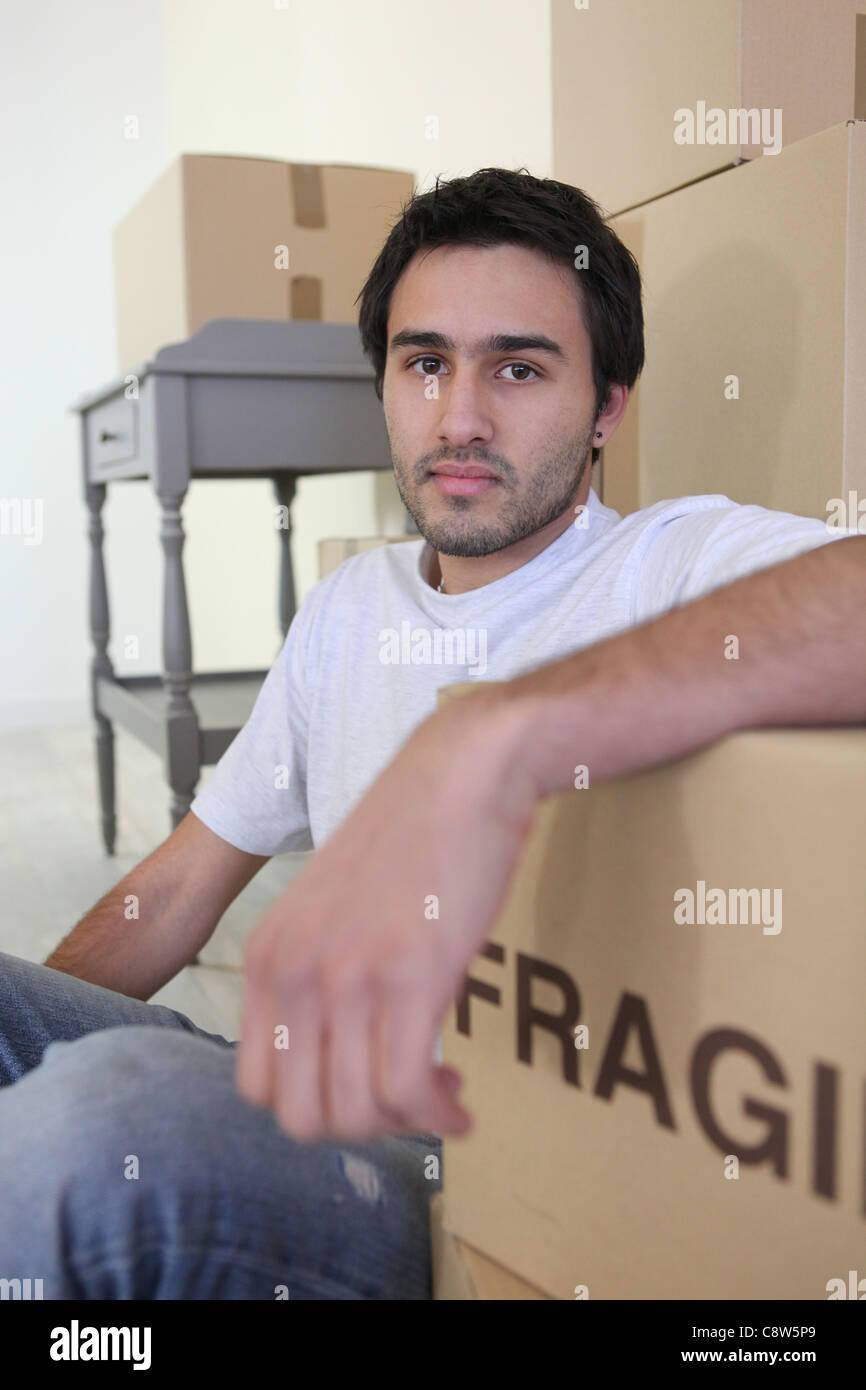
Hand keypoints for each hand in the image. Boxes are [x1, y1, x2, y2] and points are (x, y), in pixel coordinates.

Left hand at [235, 691, 536, 1141]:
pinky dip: (438, 1116)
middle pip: (303, 1117)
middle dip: (361, 1128)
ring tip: (443, 1100)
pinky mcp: (409, 977)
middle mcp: (294, 972)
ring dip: (405, 1126)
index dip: (316, 1108)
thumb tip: (339, 1052)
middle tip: (406, 1101)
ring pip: (357, 1114)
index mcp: (269, 957)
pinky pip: (407, 1091)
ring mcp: (348, 977)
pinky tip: (460, 1102)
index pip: (257, 1088)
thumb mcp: (332, 908)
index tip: (362, 1092)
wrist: (461, 773)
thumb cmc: (411, 837)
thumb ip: (319, 972)